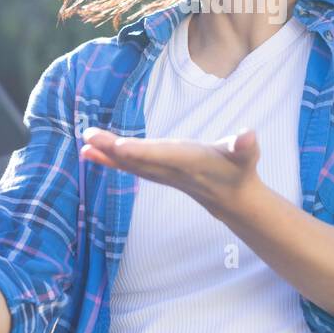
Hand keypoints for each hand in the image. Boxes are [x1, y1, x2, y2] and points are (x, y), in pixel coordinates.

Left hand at [79, 126, 261, 217]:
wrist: (232, 197)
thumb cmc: (239, 168)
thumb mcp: (247, 155)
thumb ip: (244, 146)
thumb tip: (248, 136)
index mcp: (190, 162)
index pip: (163, 156)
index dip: (143, 152)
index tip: (121, 147)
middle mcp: (171, 170)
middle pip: (139, 160)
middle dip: (114, 150)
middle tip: (89, 136)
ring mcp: (161, 174)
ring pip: (130, 164)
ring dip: (107, 154)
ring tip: (84, 143)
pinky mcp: (156, 173)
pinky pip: (129, 166)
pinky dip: (109, 159)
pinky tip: (89, 151)